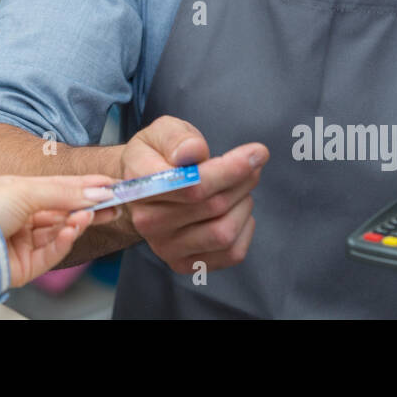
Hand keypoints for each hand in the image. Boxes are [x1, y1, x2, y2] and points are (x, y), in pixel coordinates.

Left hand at [0, 174, 121, 286]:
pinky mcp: (27, 266)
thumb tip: (97, 190)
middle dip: (89, 207)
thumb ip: (64, 192)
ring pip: (62, 232)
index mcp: (21, 193)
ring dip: (78, 222)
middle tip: (114, 204)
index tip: (110, 184)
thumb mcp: (27, 190)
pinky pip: (53, 252)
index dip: (86, 186)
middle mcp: (25, 217)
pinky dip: (66, 241)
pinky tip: (73, 230)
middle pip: (66, 212)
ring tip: (91, 215)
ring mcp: (26, 242)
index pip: (61, 189)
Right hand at [118, 116, 267, 275]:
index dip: (230, 169)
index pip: (191, 185)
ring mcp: (165, 247)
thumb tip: (193, 152)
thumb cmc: (159, 156)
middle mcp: (147, 221)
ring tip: (240, 186)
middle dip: (242, 180)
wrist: (146, 188)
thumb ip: (177, 138)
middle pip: (212, 206)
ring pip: (224, 231)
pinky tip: (236, 210)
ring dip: (243, 203)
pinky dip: (244, 228)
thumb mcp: (162, 132)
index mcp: (140, 185)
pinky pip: (231, 253)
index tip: (256, 152)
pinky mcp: (183, 263)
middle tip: (253, 162)